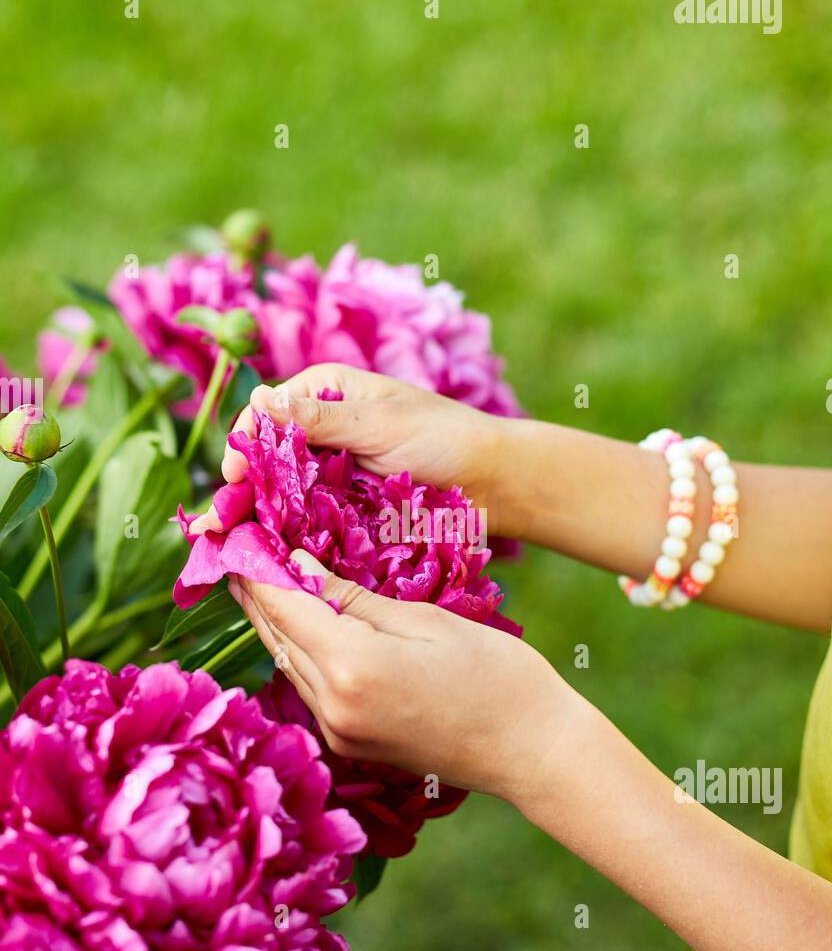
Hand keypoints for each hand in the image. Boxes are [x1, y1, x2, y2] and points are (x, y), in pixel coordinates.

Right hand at [192, 364, 512, 535]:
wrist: (495, 483)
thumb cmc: (444, 439)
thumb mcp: (380, 424)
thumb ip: (320, 418)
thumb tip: (259, 400)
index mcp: (325, 393)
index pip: (266, 416)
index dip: (246, 446)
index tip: (236, 477)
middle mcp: (320, 431)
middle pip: (266, 460)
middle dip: (241, 491)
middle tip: (217, 527)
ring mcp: (330, 473)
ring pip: (280, 494)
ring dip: (258, 520)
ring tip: (232, 549)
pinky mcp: (343, 508)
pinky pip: (306, 521)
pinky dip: (288, 536)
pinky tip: (270, 557)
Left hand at [229, 550, 571, 803]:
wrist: (533, 751)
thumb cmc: (497, 676)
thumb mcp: (426, 620)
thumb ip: (355, 599)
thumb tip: (300, 569)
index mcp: (352, 667)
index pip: (283, 605)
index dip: (255, 565)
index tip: (238, 530)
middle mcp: (332, 707)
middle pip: (274, 636)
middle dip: (252, 590)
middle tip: (235, 545)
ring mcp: (338, 732)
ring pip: (286, 663)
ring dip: (271, 620)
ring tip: (258, 574)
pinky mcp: (349, 744)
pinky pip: (307, 687)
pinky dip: (297, 649)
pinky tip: (298, 621)